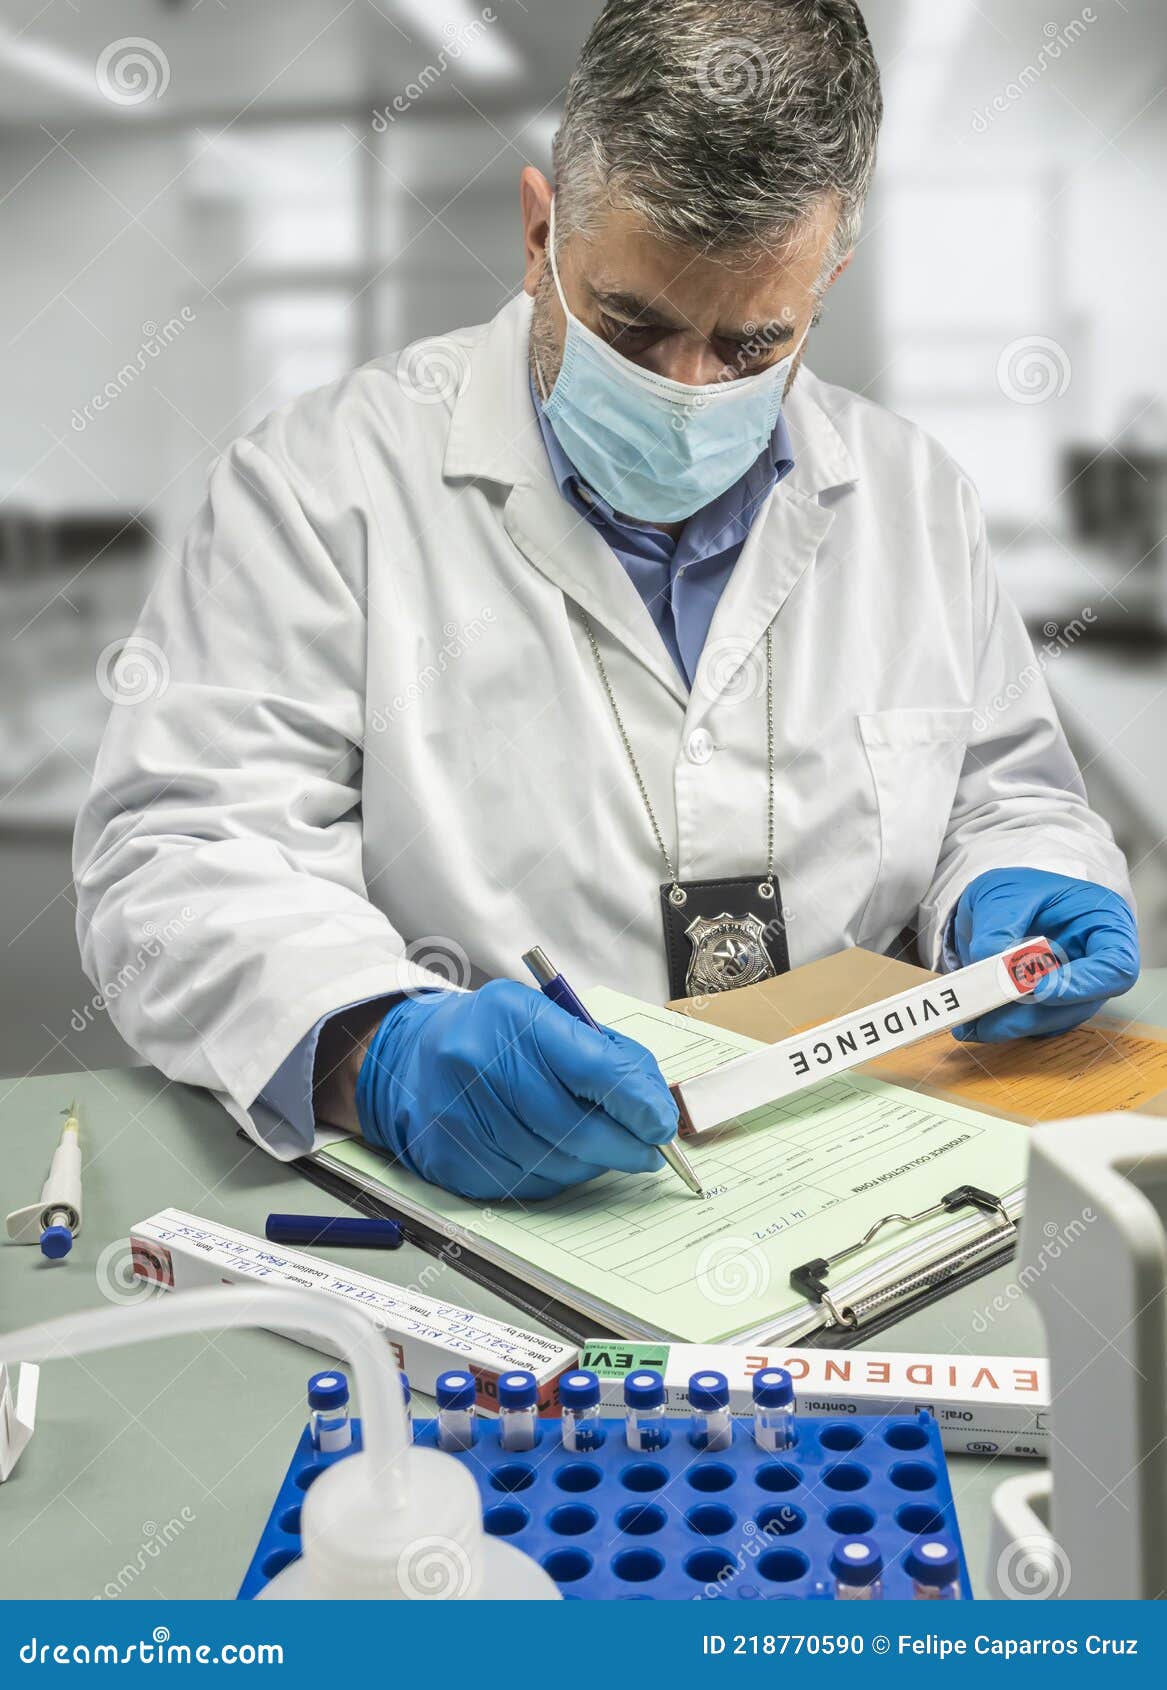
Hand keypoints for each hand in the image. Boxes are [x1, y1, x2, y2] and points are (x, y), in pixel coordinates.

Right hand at [355, 979, 678, 1199]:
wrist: (415, 1058)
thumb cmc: (498, 1037)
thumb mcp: (550, 1018)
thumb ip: (607, 1054)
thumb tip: (656, 1109)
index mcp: (512, 1014)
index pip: (592, 1067)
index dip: (637, 1102)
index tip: (662, 1124)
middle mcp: (477, 1061)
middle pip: (573, 1124)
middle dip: (624, 1145)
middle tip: (650, 1152)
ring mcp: (458, 1113)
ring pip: (552, 1160)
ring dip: (592, 1163)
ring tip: (606, 1152)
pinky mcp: (449, 1156)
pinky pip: (524, 1182)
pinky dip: (557, 1176)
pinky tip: (563, 1159)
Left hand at [951, 867, 1138, 1041]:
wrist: (1004, 902)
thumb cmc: (1019, 889)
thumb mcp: (1004, 893)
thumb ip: (998, 926)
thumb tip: (988, 963)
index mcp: (1105, 924)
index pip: (1115, 967)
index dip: (1083, 985)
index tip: (1040, 989)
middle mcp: (1097, 963)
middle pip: (1081, 1004)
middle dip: (1032, 1015)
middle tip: (987, 1020)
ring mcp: (1079, 989)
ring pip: (1054, 1020)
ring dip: (1012, 1025)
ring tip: (971, 1023)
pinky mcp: (1054, 1006)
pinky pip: (1034, 1024)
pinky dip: (1004, 1025)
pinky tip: (974, 1023)